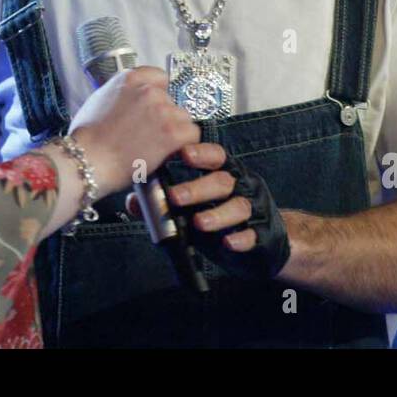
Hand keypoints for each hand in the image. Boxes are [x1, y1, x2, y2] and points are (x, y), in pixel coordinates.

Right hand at [68, 67, 199, 195]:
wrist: (88, 160)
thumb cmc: (86, 137)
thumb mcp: (99, 100)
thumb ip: (121, 94)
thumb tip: (129, 101)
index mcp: (130, 78)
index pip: (160, 77)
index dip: (159, 94)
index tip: (153, 108)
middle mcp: (149, 90)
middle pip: (173, 100)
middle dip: (165, 116)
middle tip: (150, 134)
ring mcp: (162, 110)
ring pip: (184, 118)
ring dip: (176, 131)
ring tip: (157, 146)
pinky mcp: (172, 132)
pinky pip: (192, 134)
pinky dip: (184, 145)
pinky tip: (169, 152)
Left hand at [126, 143, 291, 280]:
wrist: (262, 242)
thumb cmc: (220, 216)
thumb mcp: (191, 209)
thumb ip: (165, 204)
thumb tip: (134, 203)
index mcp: (223, 173)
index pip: (215, 156)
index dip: (201, 153)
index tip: (183, 154)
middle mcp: (241, 186)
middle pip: (223, 180)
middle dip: (198, 187)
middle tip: (175, 197)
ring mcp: (254, 209)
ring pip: (239, 206)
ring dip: (218, 214)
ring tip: (198, 223)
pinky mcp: (262, 233)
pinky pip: (254, 234)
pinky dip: (242, 238)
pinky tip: (228, 242)